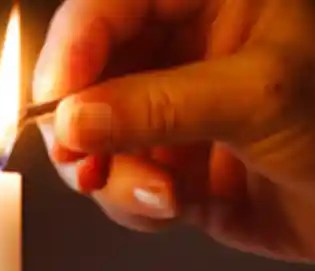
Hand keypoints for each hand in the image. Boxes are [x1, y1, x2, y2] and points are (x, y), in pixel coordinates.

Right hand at [34, 0, 314, 260]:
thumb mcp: (259, 99)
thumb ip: (159, 105)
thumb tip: (76, 118)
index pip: (111, 5)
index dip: (73, 47)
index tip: (55, 96)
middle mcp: (186, 47)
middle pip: (86, 72)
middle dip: (81, 124)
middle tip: (81, 157)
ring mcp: (173, 108)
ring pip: (93, 134)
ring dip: (109, 174)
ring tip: (153, 194)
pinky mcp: (169, 163)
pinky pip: (117, 180)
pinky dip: (131, 204)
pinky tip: (171, 206)